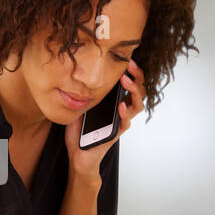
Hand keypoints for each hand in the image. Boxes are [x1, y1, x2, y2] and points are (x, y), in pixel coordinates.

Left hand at [63, 58, 146, 182]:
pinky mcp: (116, 133)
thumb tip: (74, 75)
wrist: (78, 155)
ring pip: (138, 105)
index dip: (132, 71)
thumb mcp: (78, 107)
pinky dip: (124, 113)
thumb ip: (82, 93)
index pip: (130, 84)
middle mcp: (122, 111)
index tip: (127, 59)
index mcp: (114, 102)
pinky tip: (120, 105)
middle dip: (137, 76)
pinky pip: (125, 122)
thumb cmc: (79, 133)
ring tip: (126, 81)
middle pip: (139, 91)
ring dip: (134, 91)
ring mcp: (121, 122)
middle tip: (130, 64)